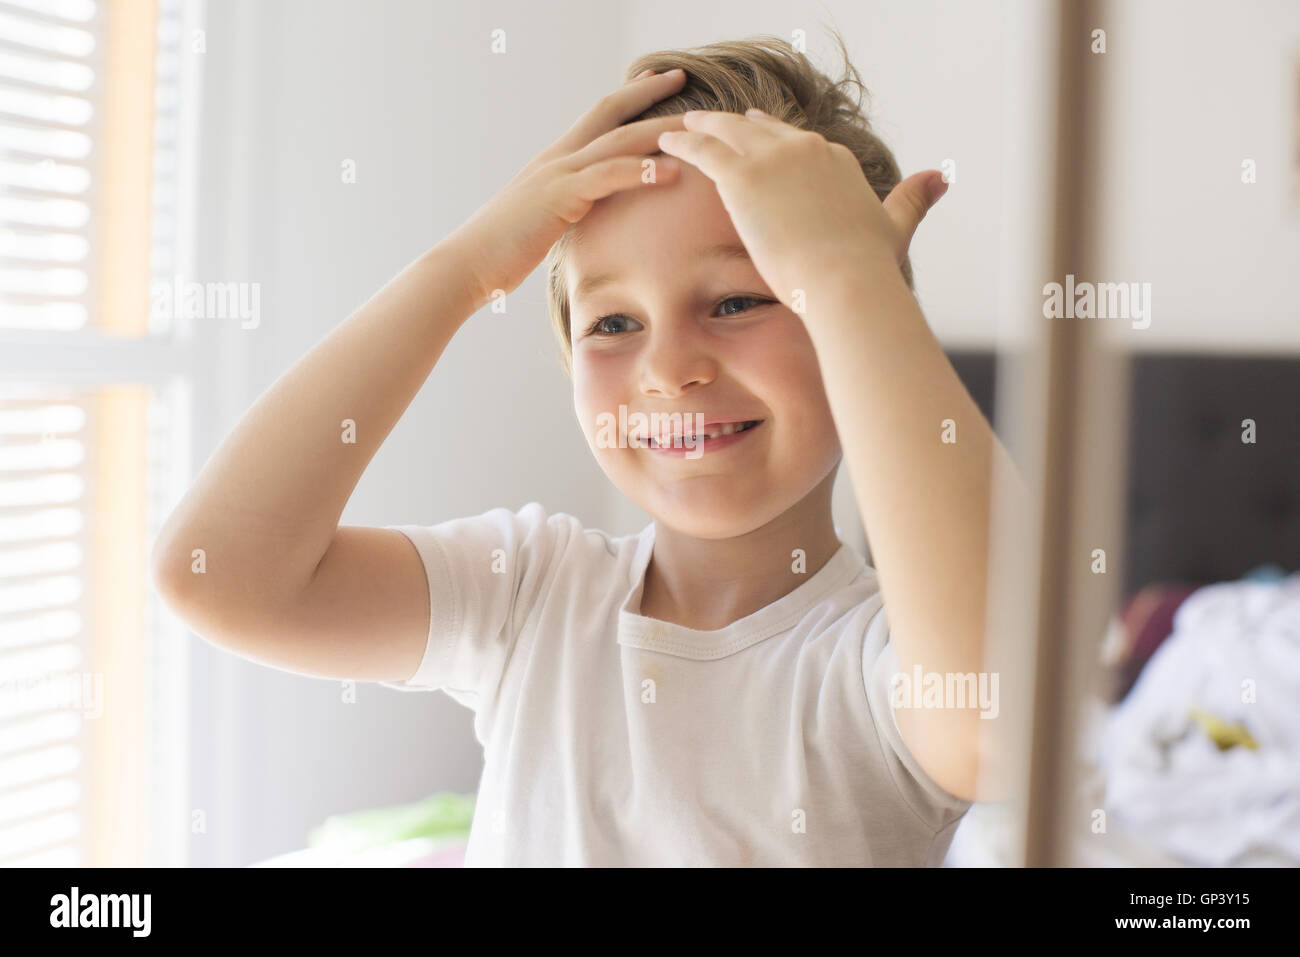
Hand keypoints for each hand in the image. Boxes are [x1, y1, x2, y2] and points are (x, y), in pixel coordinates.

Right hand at [448, 69, 689, 305]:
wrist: (467, 265)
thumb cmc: (502, 252)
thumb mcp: (544, 223)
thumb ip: (569, 212)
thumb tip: (590, 219)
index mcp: (555, 163)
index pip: (598, 117)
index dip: (629, 96)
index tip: (658, 79)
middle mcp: (557, 158)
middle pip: (610, 113)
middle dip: (648, 93)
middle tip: (682, 77)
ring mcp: (557, 174)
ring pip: (617, 140)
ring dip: (658, 129)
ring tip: (695, 123)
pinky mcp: (558, 198)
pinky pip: (606, 177)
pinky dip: (641, 171)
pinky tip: (673, 172)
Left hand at [654, 108, 947, 314]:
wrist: (845, 281)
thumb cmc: (868, 269)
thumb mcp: (897, 227)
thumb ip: (913, 200)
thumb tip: (942, 178)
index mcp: (836, 161)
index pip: (800, 142)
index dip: (777, 138)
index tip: (760, 133)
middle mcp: (807, 150)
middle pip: (763, 129)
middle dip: (738, 124)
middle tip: (715, 122)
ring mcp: (773, 159)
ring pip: (729, 130)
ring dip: (704, 125)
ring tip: (684, 126)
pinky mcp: (742, 175)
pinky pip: (704, 147)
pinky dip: (684, 141)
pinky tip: (666, 142)